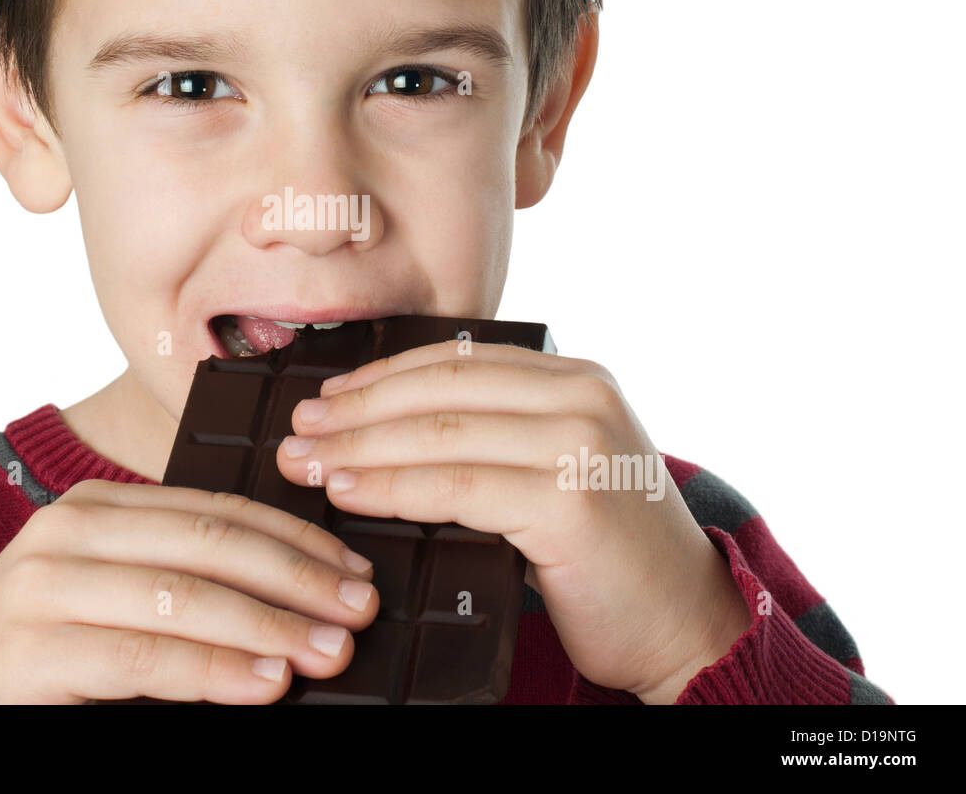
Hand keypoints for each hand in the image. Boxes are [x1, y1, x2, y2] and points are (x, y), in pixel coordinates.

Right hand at [0, 480, 378, 702]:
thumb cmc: (37, 653)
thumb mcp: (108, 595)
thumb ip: (180, 580)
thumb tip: (293, 596)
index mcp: (97, 507)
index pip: (219, 509)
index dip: (295, 539)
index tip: (353, 568)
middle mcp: (68, 529)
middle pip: (211, 543)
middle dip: (297, 578)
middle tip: (360, 609)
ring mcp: (43, 585)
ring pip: (185, 596)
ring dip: (270, 626)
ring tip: (329, 651)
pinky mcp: (29, 647)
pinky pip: (144, 657)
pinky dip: (214, 671)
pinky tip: (265, 683)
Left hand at [274, 340, 751, 703]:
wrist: (686, 621)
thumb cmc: (609, 549)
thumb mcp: (561, 463)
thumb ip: (499, 431)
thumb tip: (387, 421)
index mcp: (577, 378)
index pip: (457, 362)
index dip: (381, 376)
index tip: (327, 397)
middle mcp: (582, 396)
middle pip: (439, 391)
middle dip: (356, 410)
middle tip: (299, 430)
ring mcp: (578, 444)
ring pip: (438, 435)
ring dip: (359, 448)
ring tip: (305, 462)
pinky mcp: (567, 500)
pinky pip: (455, 487)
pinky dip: (392, 487)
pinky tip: (348, 492)